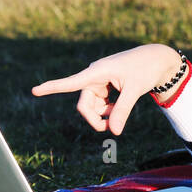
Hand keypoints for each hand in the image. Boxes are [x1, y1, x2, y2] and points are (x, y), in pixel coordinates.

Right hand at [30, 43, 179, 135]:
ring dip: (104, 114)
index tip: (34, 91)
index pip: (71, 83)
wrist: (158, 59)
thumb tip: (114, 132)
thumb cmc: (146, 70)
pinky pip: (100, 104)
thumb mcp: (135, 90)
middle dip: (95, 119)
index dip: (52, 88)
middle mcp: (93, 76)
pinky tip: (120, 104)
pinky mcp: (104, 86)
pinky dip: (109, 110)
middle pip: (84, 105)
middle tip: (110, 130)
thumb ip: (122, 110)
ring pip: (92, 107)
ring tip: (121, 109)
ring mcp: (98, 81)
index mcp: (97, 72)